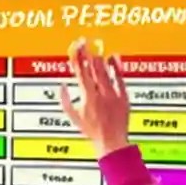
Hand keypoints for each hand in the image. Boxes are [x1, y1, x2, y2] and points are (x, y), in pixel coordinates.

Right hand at [59, 40, 129, 158]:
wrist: (111, 142)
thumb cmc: (92, 132)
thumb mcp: (74, 118)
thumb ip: (66, 101)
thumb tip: (61, 86)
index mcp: (87, 98)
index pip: (80, 73)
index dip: (77, 58)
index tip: (75, 47)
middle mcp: (100, 94)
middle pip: (93, 69)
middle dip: (88, 54)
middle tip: (84, 42)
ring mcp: (113, 95)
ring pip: (105, 72)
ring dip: (100, 59)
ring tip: (96, 48)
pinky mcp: (123, 97)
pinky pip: (120, 79)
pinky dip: (117, 67)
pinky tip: (114, 57)